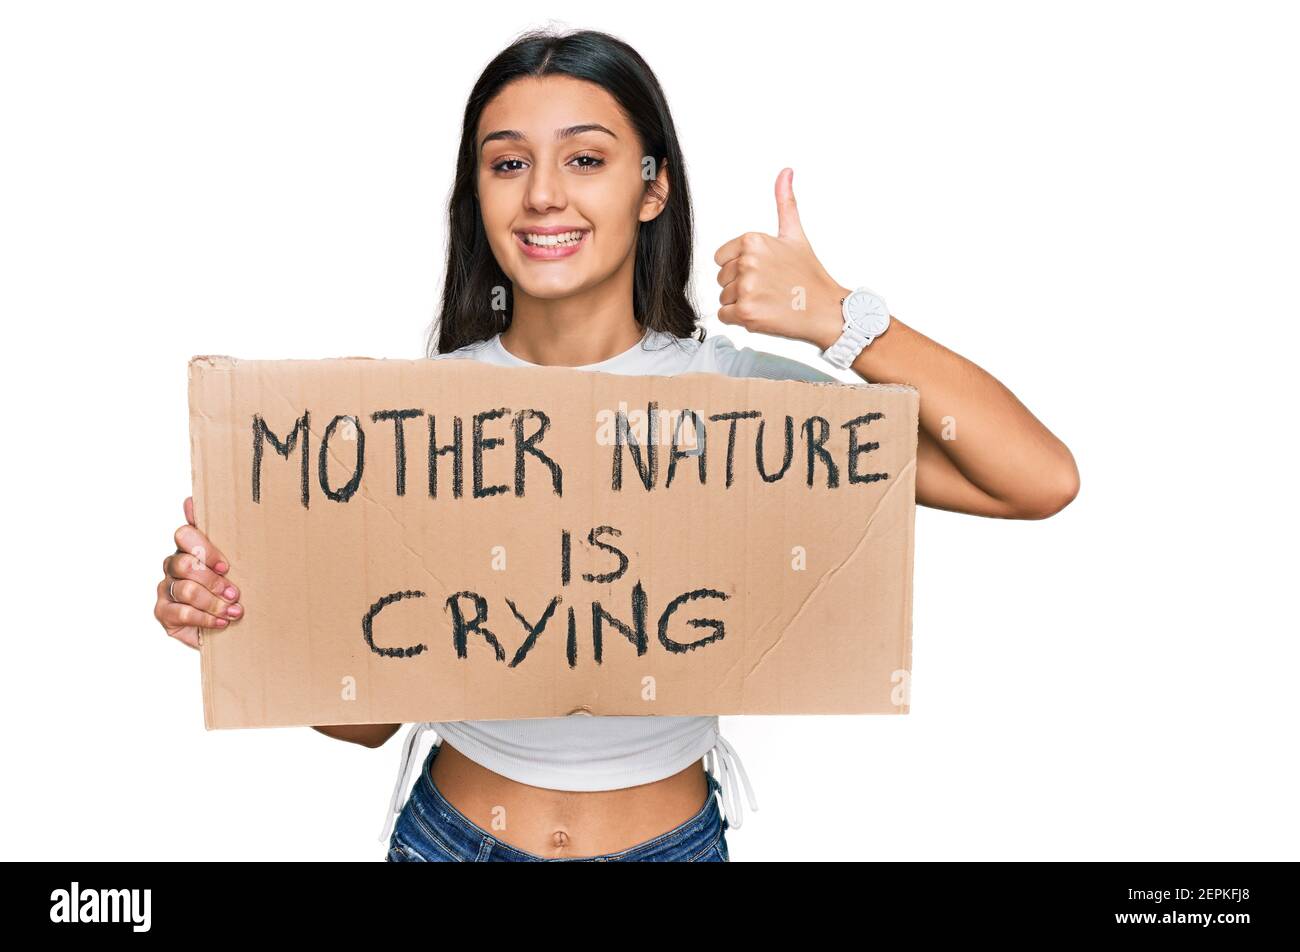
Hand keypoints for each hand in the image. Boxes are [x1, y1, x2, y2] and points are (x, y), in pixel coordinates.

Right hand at [154, 496, 242, 648]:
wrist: (231, 625)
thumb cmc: (230, 588)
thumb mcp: (233, 562)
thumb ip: (218, 533)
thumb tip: (190, 500)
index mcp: (189, 548)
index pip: (184, 535)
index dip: (204, 549)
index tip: (225, 566)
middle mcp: (173, 565)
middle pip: (183, 564)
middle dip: (212, 581)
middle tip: (234, 592)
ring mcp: (166, 588)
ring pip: (185, 589)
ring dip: (213, 602)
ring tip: (233, 610)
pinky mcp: (163, 612)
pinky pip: (180, 612)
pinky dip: (204, 618)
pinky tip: (221, 622)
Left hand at [713, 167, 849, 350]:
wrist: (826, 310)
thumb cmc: (809, 275)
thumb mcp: (795, 235)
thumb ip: (785, 203)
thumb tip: (786, 172)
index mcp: (752, 240)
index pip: (721, 258)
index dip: (739, 268)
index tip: (764, 272)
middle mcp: (747, 261)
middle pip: (722, 279)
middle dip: (741, 287)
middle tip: (769, 288)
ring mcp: (746, 287)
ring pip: (723, 298)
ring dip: (741, 304)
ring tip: (768, 301)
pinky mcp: (746, 312)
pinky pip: (724, 316)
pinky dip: (740, 319)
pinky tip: (763, 313)